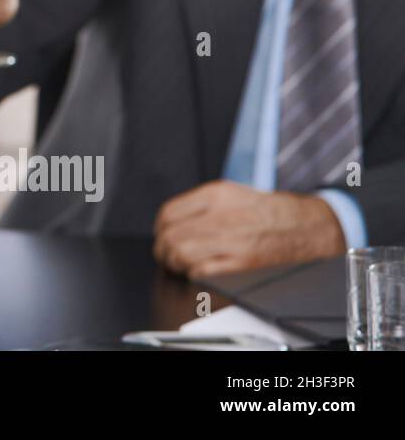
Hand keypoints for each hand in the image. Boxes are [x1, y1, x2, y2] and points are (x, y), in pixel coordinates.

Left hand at [153, 180, 345, 278]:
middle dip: (164, 250)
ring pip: (180, 255)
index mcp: (216, 195)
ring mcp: (232, 241)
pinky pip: (201, 272)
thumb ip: (200, 205)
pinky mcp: (243, 264)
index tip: (164, 236)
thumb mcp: (232, 194)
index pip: (168, 214)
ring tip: (183, 265)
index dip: (161, 230)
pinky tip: (200, 272)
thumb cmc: (270, 213)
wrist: (309, 228)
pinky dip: (195, 275)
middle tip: (169, 256)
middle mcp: (221, 216)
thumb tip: (170, 222)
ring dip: (176, 264)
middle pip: (170, 236)